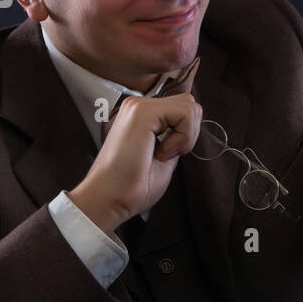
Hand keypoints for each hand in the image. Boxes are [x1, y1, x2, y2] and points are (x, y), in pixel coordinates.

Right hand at [68, 93, 202, 235]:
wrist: (110, 198)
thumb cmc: (132, 185)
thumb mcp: (165, 155)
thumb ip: (176, 136)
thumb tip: (192, 126)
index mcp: (142, 114)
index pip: (182, 108)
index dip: (186, 133)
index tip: (165, 154)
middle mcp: (139, 105)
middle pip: (189, 103)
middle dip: (189, 132)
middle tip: (166, 154)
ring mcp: (139, 105)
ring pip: (190, 106)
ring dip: (186, 135)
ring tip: (162, 154)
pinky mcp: (143, 112)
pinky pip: (186, 113)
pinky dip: (182, 137)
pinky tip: (160, 152)